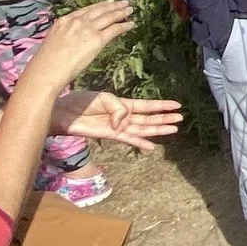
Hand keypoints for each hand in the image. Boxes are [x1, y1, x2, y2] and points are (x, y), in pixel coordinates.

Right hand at [19, 0, 134, 94]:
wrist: (48, 69)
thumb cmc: (47, 63)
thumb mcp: (54, 41)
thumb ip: (66, 36)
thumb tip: (73, 40)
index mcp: (64, 20)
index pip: (86, 10)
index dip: (99, 6)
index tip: (107, 3)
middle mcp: (77, 21)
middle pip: (99, 10)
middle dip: (112, 5)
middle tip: (123, 2)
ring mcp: (87, 29)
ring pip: (109, 17)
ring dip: (121, 12)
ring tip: (129, 9)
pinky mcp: (97, 39)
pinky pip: (114, 29)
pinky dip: (124, 26)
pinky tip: (131, 24)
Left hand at [53, 90, 181, 153]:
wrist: (65, 113)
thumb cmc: (83, 102)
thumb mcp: (104, 98)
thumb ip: (118, 109)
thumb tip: (123, 124)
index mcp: (124, 104)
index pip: (147, 105)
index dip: (162, 105)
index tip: (177, 105)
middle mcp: (124, 116)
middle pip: (149, 118)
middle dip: (164, 118)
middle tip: (180, 119)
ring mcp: (119, 127)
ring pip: (143, 129)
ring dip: (158, 130)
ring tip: (173, 130)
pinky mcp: (111, 136)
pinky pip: (129, 140)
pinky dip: (140, 143)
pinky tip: (152, 147)